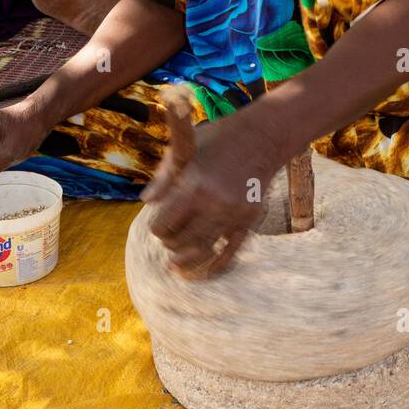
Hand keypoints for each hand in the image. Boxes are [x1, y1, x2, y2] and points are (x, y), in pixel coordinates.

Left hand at [142, 112, 282, 277]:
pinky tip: (205, 272)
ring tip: (178, 265)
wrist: (262, 137)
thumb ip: (163, 178)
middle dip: (171, 243)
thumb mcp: (184, 149)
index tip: (160, 223)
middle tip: (170, 239)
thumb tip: (146, 202)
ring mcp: (235, 214)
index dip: (157, 227)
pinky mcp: (250, 220)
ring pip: (204, 252)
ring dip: (188, 261)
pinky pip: (232, 253)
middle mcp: (215, 204)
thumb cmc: (217, 139)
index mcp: (194, 186)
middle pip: (182, 242)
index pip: (163, 225)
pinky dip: (216, 266)